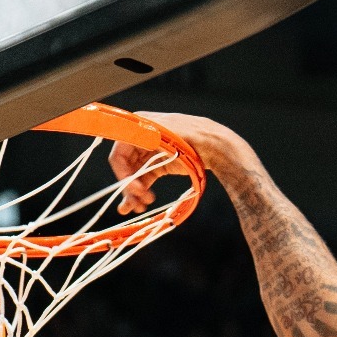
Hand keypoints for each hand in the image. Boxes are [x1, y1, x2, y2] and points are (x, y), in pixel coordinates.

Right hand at [109, 111, 243, 213]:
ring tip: (139, 209)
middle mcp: (140, 140)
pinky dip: (142, 191)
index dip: (122, 173)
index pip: (119, 153)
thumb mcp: (165, 137)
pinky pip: (144, 179)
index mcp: (139, 128)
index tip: (134, 190)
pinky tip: (142, 204)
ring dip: (134, 193)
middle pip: (125, 167)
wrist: (217, 145)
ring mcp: (150, 153)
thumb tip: (120, 145)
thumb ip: (141, 140)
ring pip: (134, 175)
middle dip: (129, 186)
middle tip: (137, 205)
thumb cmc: (193, 138)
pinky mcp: (159, 164)